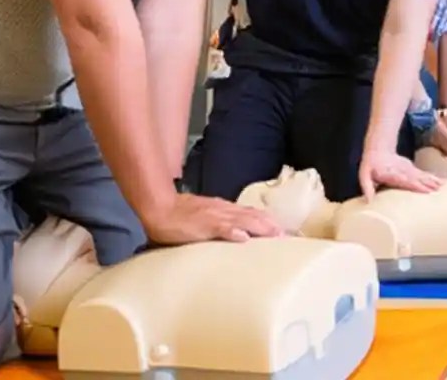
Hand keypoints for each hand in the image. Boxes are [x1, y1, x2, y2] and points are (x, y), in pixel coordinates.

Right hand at [140, 193, 282, 244]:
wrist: (159, 208)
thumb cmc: (178, 215)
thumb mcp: (203, 216)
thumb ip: (218, 223)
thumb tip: (234, 232)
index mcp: (223, 209)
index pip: (250, 213)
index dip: (266, 221)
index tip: (281, 230)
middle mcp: (223, 210)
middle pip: (252, 216)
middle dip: (270, 225)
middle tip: (287, 235)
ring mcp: (214, 216)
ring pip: (242, 220)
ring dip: (260, 227)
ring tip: (275, 235)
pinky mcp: (203, 224)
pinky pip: (220, 228)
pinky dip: (233, 232)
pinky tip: (244, 238)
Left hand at [359, 149, 441, 200]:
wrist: (379, 150)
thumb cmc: (371, 165)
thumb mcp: (364, 174)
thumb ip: (367, 186)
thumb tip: (369, 201)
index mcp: (391, 174)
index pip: (405, 180)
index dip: (415, 185)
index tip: (426, 190)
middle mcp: (402, 171)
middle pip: (416, 178)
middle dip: (427, 184)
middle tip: (438, 190)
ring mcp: (408, 169)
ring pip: (421, 175)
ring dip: (432, 181)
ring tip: (442, 186)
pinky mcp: (411, 168)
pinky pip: (423, 174)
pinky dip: (432, 178)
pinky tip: (440, 181)